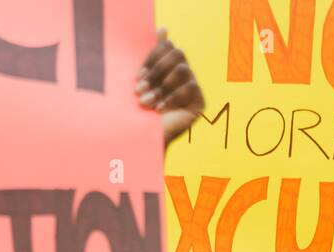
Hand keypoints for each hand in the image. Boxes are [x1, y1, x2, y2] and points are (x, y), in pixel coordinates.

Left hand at [136, 28, 203, 147]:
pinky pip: (190, 86)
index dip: (152, 58)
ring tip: (147, 101)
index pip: (167, 46)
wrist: (140, 140)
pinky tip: (160, 110)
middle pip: (177, 53)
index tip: (137, 76)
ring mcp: (192, 88)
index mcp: (167, 66)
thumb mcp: (139, 80)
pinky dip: (172, 97)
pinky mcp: (199, 102)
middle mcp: (182, 75)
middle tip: (139, 89)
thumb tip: (163, 29)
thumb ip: (151, 55)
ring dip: (162, 85)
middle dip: (156, 70)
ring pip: (183, 68)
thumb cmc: (134, 111)